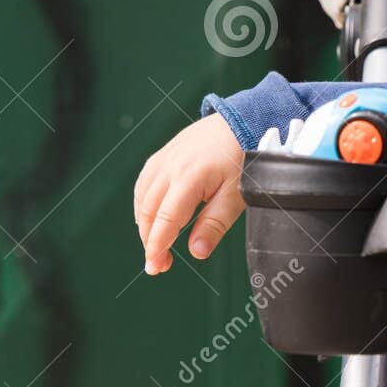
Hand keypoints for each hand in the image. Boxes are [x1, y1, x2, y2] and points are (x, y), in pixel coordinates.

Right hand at [134, 113, 246, 274]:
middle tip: (158, 264)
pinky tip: (152, 217)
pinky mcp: (163, 154)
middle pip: (148, 212)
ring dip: (145, 224)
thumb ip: (215, 224)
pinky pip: (144, 183)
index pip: (164, 220)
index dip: (156, 246)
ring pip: (142, 198)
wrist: (243, 120)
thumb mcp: (237, 195)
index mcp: (188, 178)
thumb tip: (196, 252)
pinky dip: (144, 204)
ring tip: (156, 245)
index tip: (154, 267)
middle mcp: (169, 167)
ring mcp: (163, 159)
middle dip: (149, 240)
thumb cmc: (244, 157)